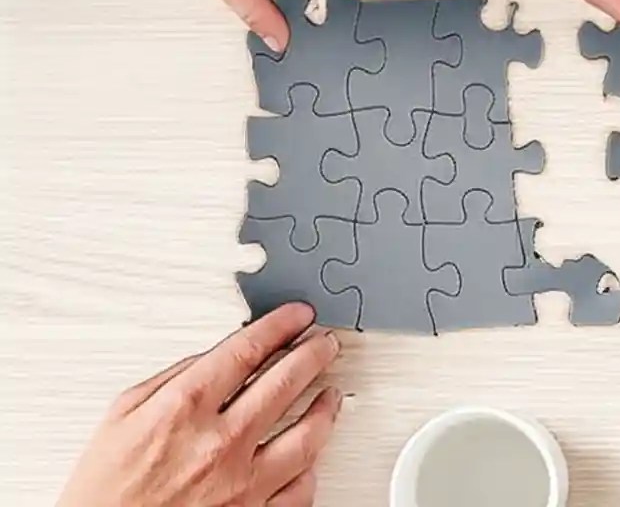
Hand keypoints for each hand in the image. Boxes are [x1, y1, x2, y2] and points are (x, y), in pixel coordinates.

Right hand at [58, 304, 342, 506]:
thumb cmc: (104, 490)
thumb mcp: (122, 416)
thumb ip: (173, 378)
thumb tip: (217, 354)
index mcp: (183, 410)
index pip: (247, 350)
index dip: (281, 326)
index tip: (299, 316)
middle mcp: (218, 443)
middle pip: (287, 381)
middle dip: (313, 354)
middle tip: (324, 344)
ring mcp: (241, 483)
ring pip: (309, 434)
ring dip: (325, 407)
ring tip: (329, 393)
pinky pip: (301, 487)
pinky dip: (310, 466)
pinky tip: (311, 453)